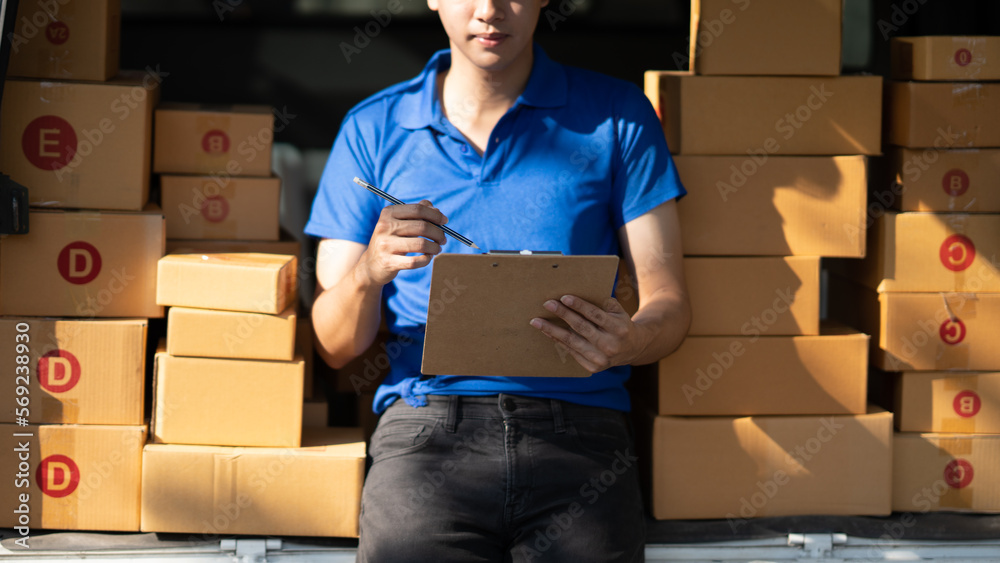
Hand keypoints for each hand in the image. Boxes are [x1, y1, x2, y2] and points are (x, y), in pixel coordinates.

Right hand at [358, 200, 447, 285]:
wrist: (372, 264)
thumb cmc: (391, 240)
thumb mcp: (399, 223)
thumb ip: (416, 212)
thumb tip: (436, 210)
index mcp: (388, 213)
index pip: (418, 210)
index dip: (435, 215)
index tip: (445, 221)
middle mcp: (385, 227)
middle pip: (422, 226)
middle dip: (438, 233)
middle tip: (443, 239)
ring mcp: (385, 245)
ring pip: (421, 244)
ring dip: (435, 247)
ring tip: (437, 249)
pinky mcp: (389, 262)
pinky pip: (415, 261)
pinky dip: (426, 260)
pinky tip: (427, 258)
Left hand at [529, 295, 644, 372]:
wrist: (632, 349)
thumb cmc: (620, 324)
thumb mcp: (619, 311)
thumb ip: (604, 302)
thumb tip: (579, 291)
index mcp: (618, 328)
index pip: (595, 315)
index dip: (579, 306)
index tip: (564, 297)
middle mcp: (610, 345)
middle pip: (581, 327)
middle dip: (562, 314)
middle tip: (547, 304)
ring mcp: (600, 358)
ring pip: (571, 341)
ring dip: (551, 330)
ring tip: (536, 321)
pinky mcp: (592, 367)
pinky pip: (570, 351)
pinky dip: (557, 340)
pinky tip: (546, 332)